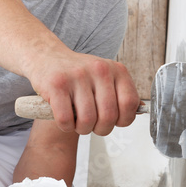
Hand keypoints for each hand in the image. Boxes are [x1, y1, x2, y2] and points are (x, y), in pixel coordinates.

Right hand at [25, 50, 139, 135]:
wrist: (47, 57)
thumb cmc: (79, 75)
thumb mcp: (105, 77)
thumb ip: (121, 94)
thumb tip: (138, 112)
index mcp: (116, 69)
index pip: (130, 104)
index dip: (122, 120)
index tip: (113, 121)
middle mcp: (99, 70)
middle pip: (108, 116)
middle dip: (100, 129)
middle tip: (92, 125)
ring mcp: (77, 76)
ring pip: (87, 120)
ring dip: (82, 129)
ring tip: (78, 122)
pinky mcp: (56, 84)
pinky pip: (66, 119)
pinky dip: (66, 126)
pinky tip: (65, 119)